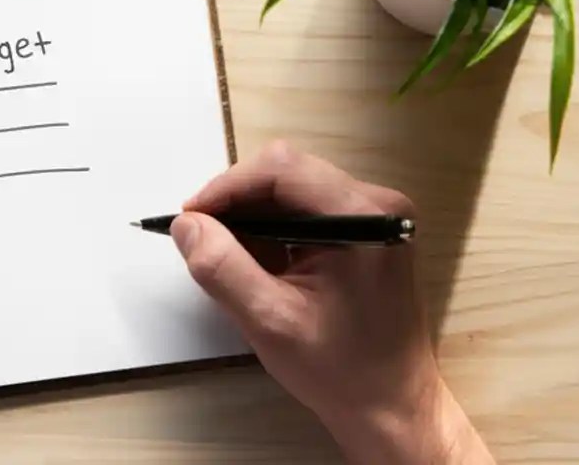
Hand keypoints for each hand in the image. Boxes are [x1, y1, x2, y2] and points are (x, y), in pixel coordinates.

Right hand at [172, 142, 492, 464]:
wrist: (392, 408)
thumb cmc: (341, 370)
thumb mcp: (269, 321)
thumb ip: (223, 268)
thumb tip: (187, 225)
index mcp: (363, 216)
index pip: (282, 170)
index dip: (227, 187)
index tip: (190, 219)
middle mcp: (374, 204)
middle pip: (286, 174)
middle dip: (236, 202)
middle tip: (201, 239)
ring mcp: (372, 218)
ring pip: (292, 192)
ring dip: (252, 217)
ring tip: (227, 258)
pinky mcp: (364, 234)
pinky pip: (305, 212)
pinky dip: (271, 231)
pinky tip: (256, 266)